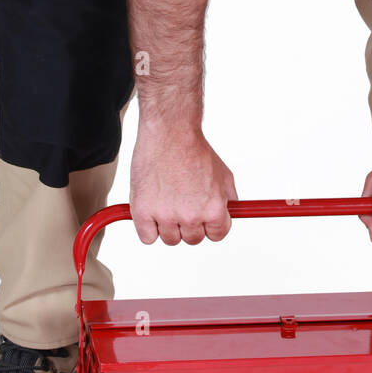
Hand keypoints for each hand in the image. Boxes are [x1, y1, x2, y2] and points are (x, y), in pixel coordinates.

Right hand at [129, 121, 236, 245]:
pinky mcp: (142, 212)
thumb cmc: (194, 149)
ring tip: (168, 201)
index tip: (204, 216)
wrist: (170, 132)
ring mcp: (165, 216)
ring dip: (170, 226)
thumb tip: (229, 215)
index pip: (217, 235)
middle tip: (184, 203)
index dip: (211, 225)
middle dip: (191, 224)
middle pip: (193, 239)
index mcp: (213, 210)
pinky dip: (149, 228)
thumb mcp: (224, 174)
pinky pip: (148, 238)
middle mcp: (191, 217)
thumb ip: (229, 199)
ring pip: (170, 240)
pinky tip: (152, 209)